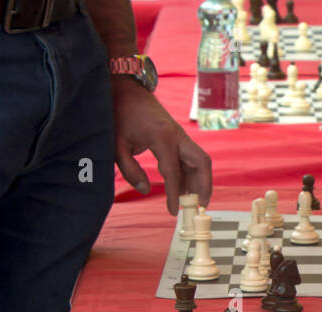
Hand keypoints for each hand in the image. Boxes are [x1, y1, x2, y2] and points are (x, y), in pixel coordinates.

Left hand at [112, 81, 212, 214]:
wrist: (126, 90)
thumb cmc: (119, 115)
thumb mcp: (117, 144)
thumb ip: (129, 170)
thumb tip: (146, 190)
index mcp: (162, 137)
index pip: (173, 172)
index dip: (174, 194)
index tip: (173, 211)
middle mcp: (177, 136)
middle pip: (202, 164)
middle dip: (204, 187)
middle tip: (199, 207)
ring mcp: (180, 135)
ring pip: (200, 161)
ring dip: (200, 182)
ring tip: (191, 202)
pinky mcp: (178, 136)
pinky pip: (191, 158)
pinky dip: (191, 174)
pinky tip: (183, 189)